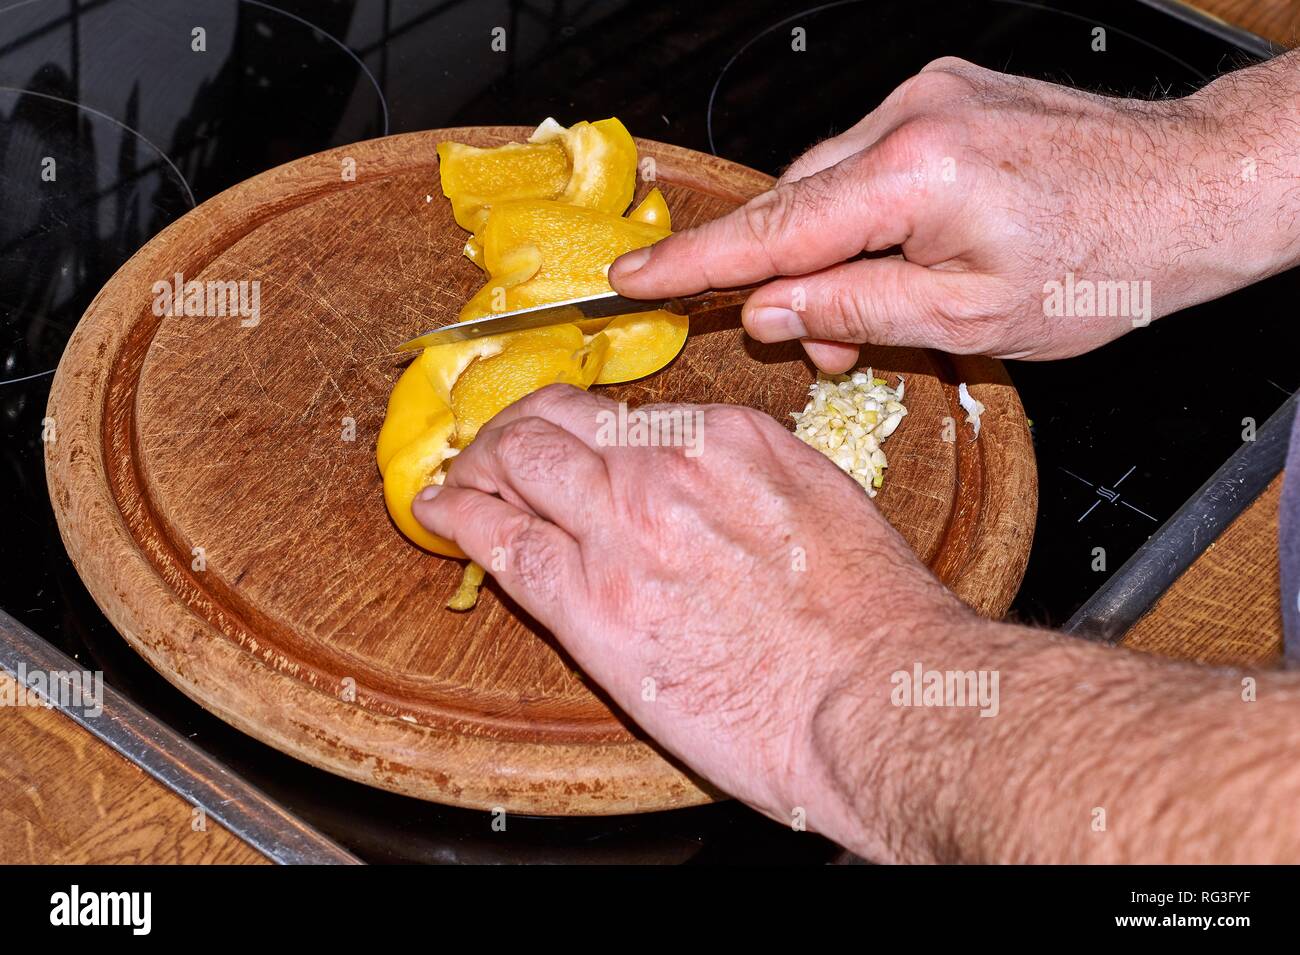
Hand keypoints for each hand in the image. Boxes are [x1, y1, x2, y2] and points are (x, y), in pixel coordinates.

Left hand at [411, 384, 967, 828]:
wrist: (877, 698)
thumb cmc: (872, 619)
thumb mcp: (822, 505)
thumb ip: (751, 484)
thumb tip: (714, 492)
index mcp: (725, 438)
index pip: (619, 414)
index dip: (577, 425)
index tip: (565, 440)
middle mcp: (664, 467)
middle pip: (554, 422)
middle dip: (513, 430)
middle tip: (495, 450)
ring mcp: (621, 529)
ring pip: (515, 463)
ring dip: (477, 464)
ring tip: (457, 477)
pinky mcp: (589, 603)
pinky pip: (500, 540)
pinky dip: (457, 514)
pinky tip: (437, 509)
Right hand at [610, 57, 1274, 369]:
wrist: (1193, 190)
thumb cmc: (1108, 260)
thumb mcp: (971, 320)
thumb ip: (856, 310)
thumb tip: (771, 311)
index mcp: (915, 176)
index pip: (774, 229)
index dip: (695, 261)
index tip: (633, 275)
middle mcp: (913, 118)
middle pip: (798, 205)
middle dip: (791, 279)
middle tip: (814, 345)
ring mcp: (931, 97)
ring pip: (833, 185)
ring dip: (833, 251)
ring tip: (868, 314)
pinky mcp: (949, 96)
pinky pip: (872, 160)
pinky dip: (867, 216)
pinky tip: (899, 256)